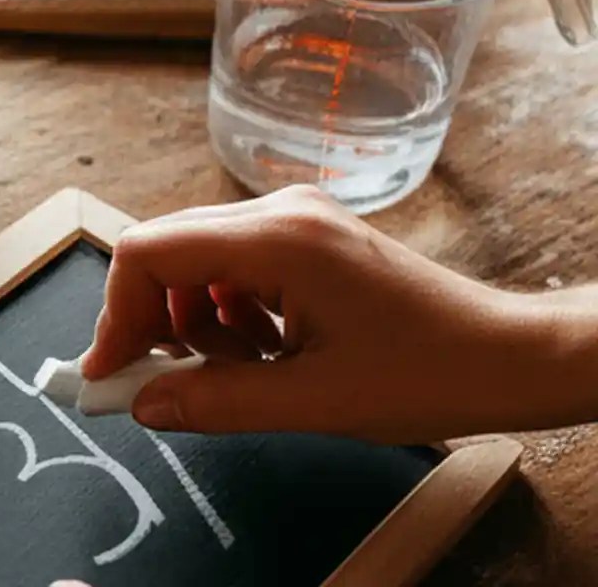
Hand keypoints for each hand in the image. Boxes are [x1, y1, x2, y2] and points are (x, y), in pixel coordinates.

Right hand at [82, 185, 597, 443]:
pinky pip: (232, 269)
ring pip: (196, 263)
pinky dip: (227, 316)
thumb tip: (142, 405)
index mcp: (279, 238)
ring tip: (238, 372)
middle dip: (149, 321)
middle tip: (156, 383)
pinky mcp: (306, 238)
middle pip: (166, 251)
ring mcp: (295, 219)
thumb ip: (215, 402)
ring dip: (194, 324)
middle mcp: (280, 211)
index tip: (109, 374)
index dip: (114, 315)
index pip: (150, 253)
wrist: (508, 354)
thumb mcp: (310, 400)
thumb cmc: (427, 371)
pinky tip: (264, 353)